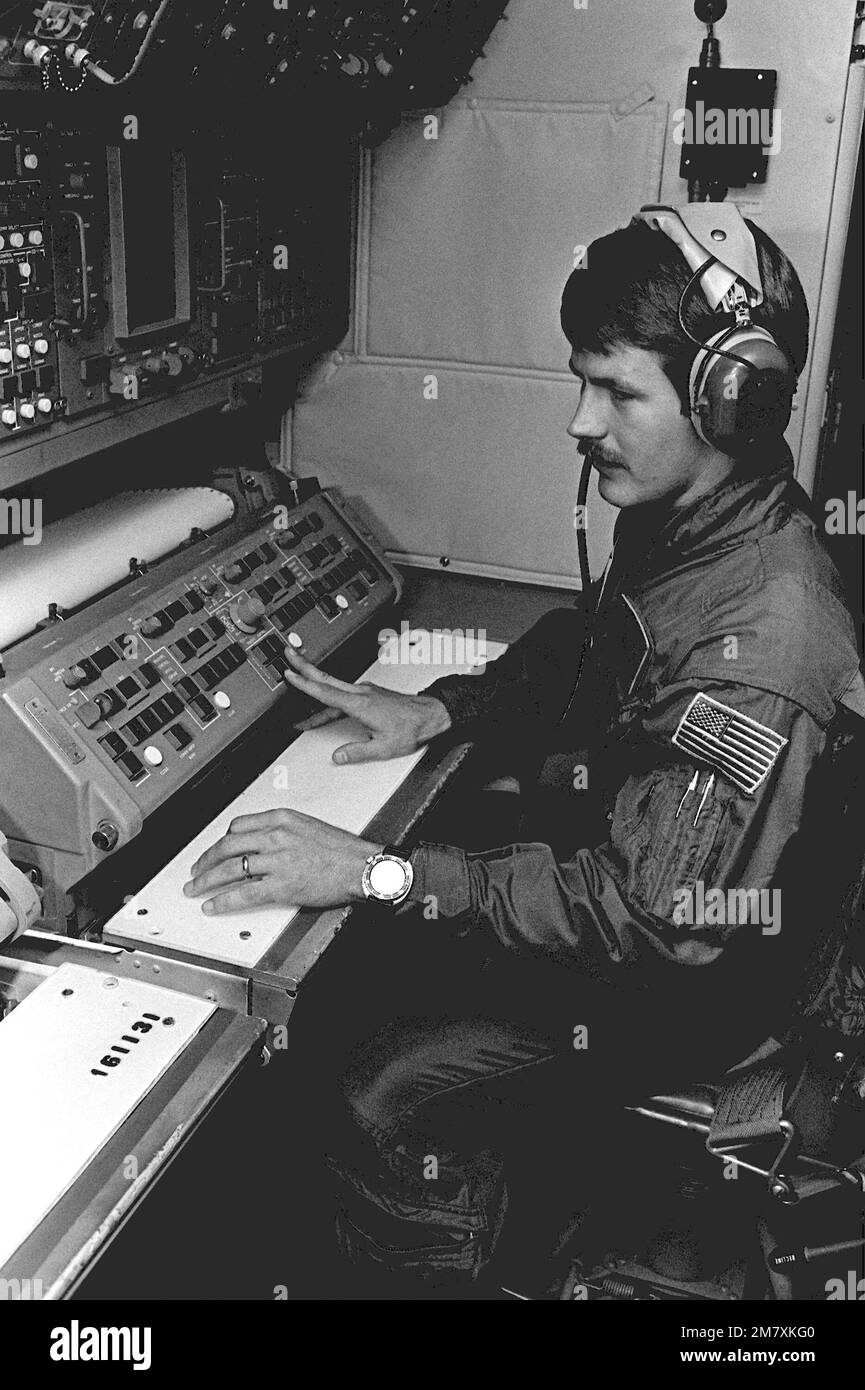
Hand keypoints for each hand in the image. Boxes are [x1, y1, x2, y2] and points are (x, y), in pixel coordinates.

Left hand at [182, 808, 382, 914]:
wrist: (362, 866)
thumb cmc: (343, 850)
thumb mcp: (309, 826)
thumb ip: (284, 831)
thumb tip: (265, 844)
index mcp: (282, 818)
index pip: (239, 825)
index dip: (222, 840)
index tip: (216, 849)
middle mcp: (276, 836)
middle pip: (227, 846)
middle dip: (205, 860)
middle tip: (195, 870)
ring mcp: (277, 860)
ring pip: (229, 869)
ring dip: (206, 880)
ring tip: (195, 888)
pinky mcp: (281, 885)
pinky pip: (243, 894)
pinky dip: (223, 901)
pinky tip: (213, 905)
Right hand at [282, 645, 451, 763]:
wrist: (430, 715)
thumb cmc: (411, 728)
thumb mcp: (383, 747)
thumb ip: (357, 752)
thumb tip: (338, 756)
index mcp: (359, 704)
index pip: (325, 693)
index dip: (304, 684)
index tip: (289, 674)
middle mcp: (361, 693)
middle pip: (326, 678)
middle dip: (304, 666)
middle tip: (288, 654)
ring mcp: (365, 691)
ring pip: (334, 684)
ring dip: (315, 679)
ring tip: (298, 679)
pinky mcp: (370, 693)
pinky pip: (343, 690)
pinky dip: (329, 691)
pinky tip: (326, 697)